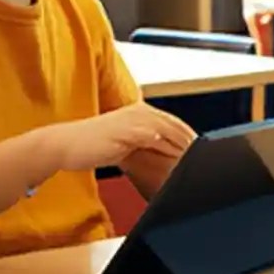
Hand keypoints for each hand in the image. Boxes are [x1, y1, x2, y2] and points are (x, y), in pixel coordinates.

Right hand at [44, 102, 195, 171]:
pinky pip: (156, 140)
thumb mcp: (125, 144)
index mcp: (142, 112)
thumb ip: (145, 146)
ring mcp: (136, 119)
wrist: (65, 145)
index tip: (204, 153)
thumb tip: (167, 156)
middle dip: (193, 144)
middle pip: (177, 127)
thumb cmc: (93, 146)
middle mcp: (142, 112)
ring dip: (185, 148)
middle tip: (207, 159)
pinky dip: (169, 150)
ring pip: (171, 133)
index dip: (190, 139)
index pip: (174, 124)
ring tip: (198, 162)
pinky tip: (177, 161)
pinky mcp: (130, 131)